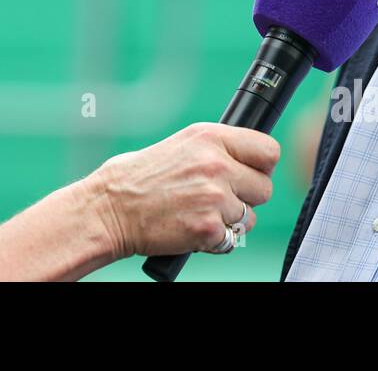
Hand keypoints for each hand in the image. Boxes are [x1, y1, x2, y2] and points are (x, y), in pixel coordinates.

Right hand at [86, 122, 278, 257]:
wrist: (110, 209)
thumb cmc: (139, 178)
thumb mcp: (181, 146)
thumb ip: (217, 150)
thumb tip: (249, 162)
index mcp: (209, 137)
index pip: (268, 150)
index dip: (261, 166)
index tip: (250, 173)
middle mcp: (216, 164)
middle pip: (265, 188)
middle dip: (247, 197)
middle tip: (219, 199)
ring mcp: (214, 197)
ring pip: (248, 217)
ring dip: (230, 221)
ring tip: (198, 213)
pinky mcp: (208, 228)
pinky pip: (232, 240)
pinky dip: (215, 240)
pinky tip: (192, 229)